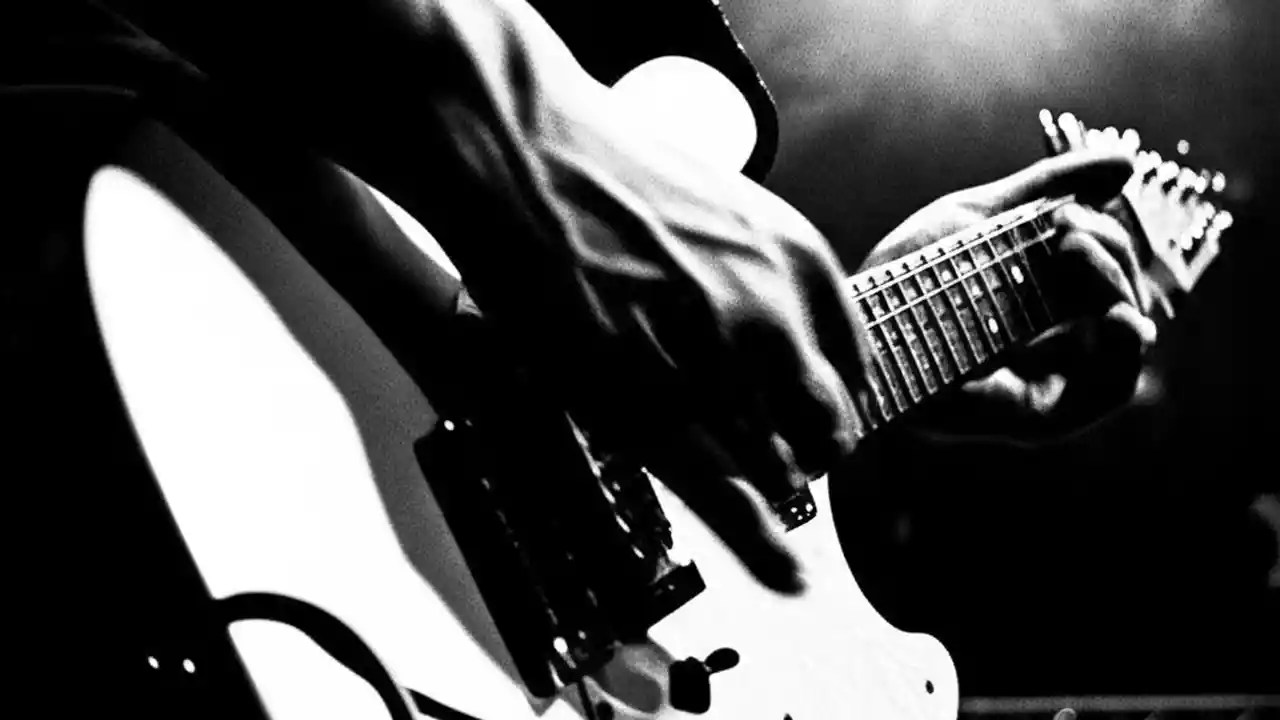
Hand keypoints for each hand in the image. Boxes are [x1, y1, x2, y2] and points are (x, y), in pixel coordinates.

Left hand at [860, 150, 1157, 444]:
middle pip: (1123, 299)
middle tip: (1065, 227)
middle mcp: (1055, 344)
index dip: (1109, 242)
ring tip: (1073, 250)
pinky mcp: (1035, 417)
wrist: (857, 320)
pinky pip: (1106, 393)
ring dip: (1117, 288)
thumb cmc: (907, 274)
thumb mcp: (981, 216)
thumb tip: (1127, 164)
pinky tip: (1119, 319)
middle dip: (1111, 254)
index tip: (1070, 211)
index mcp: (1047, 300)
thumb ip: (1050, 188)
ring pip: (1127, 341)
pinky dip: (1124, 354)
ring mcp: (1049, 382)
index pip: (1110, 274)